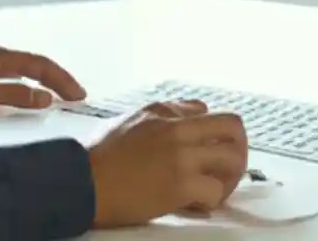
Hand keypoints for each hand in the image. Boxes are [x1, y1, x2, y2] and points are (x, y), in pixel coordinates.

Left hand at [0, 46, 85, 114]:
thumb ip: (14, 94)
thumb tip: (45, 98)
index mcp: (1, 57)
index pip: (42, 65)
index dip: (62, 79)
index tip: (78, 95)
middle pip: (37, 66)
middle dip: (59, 80)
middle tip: (77, 96)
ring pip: (26, 72)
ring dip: (45, 83)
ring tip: (60, 96)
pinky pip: (14, 79)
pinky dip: (29, 87)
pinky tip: (28, 98)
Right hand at [87, 100, 248, 227]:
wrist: (80, 181)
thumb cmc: (97, 157)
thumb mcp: (129, 120)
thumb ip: (160, 115)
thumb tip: (189, 114)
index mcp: (163, 111)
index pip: (209, 112)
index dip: (215, 137)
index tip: (208, 155)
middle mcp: (177, 128)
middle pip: (233, 127)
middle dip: (237, 150)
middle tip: (225, 171)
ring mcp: (181, 155)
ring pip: (233, 158)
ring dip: (229, 178)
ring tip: (214, 190)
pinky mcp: (180, 183)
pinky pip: (215, 191)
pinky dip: (211, 201)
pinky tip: (196, 205)